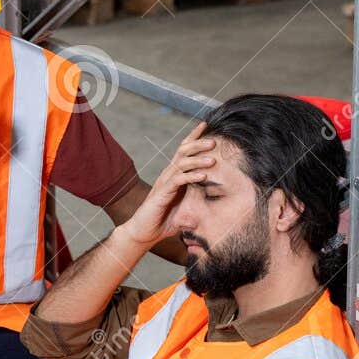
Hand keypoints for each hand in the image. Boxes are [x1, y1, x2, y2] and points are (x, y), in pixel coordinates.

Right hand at [121, 124, 216, 249]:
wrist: (144, 233)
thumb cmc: (163, 221)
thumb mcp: (185, 210)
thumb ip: (197, 203)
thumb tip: (213, 207)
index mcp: (174, 175)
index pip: (183, 151)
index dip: (194, 137)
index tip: (205, 125)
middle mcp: (168, 175)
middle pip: (183, 151)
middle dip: (198, 143)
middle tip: (214, 140)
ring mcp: (164, 183)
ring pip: (181, 163)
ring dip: (198, 159)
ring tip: (213, 158)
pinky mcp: (162, 193)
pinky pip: (177, 180)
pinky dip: (191, 176)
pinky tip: (203, 175)